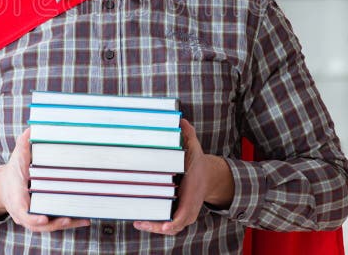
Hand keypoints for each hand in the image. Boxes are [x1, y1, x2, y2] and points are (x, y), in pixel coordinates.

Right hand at [0, 128, 90, 231]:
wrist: (4, 188)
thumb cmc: (13, 173)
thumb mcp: (17, 158)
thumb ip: (24, 145)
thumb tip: (32, 129)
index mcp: (16, 199)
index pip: (22, 212)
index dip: (32, 217)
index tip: (43, 218)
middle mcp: (24, 213)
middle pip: (38, 224)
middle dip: (53, 223)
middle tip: (67, 219)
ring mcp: (33, 218)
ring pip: (49, 226)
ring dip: (66, 224)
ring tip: (82, 219)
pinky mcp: (42, 218)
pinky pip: (55, 223)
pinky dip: (69, 222)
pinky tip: (84, 219)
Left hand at [133, 119, 232, 235]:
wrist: (209, 177)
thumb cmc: (198, 164)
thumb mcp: (196, 149)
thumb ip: (189, 135)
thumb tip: (182, 120)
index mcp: (193, 194)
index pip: (186, 213)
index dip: (175, 220)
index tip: (165, 224)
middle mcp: (189, 208)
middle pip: (174, 225)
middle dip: (159, 226)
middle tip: (142, 222)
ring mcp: (184, 213)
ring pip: (170, 228)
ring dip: (154, 228)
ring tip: (138, 223)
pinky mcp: (178, 214)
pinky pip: (167, 225)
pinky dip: (155, 225)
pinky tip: (140, 221)